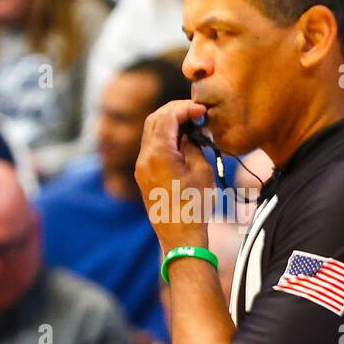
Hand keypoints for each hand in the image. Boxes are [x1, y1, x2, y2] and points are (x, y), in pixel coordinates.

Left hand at [135, 99, 215, 255]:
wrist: (180, 235)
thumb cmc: (195, 206)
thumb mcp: (202, 171)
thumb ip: (193, 147)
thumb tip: (189, 134)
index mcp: (158, 153)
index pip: (167, 117)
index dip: (184, 109)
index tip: (201, 110)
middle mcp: (144, 157)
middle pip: (154, 120)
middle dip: (174, 112)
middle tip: (195, 113)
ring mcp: (141, 166)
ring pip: (151, 132)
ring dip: (169, 124)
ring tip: (191, 126)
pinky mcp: (144, 175)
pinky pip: (152, 147)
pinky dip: (166, 138)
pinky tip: (182, 143)